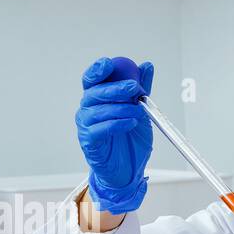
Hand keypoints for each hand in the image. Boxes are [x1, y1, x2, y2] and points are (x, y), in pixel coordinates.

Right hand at [76, 56, 154, 213]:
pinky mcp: (89, 142)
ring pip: (98, 111)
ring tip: (138, 111)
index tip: (108, 63)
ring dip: (120, 108)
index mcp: (97, 100)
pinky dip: (116, 124)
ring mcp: (86, 126)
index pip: (92, 80)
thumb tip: (146, 66)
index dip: (97, 70)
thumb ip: (141, 89)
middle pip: (94, 93)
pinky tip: (130, 123)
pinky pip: (99, 130)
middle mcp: (88, 110)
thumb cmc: (130, 140)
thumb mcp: (140, 111)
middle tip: (134, 87)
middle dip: (115, 88)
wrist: (129, 170)